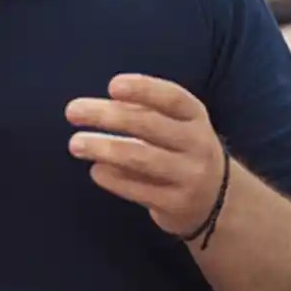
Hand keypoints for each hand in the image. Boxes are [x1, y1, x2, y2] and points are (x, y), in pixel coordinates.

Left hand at [65, 73, 224, 236]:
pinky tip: (95, 170)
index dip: (143, 89)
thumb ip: (144, 113)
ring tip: (75, 143)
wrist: (217, 200)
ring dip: (104, 148)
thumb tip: (96, 108)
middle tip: (73, 111)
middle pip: (149, 125)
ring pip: (141, 158)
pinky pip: (138, 189)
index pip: (171, 98)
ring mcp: (189, 176)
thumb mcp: (176, 125)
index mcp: (195, 116)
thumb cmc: (181, 150)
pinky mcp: (176, 204)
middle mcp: (197, 144)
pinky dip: (113, 178)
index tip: (112, 85)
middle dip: (107, 116)